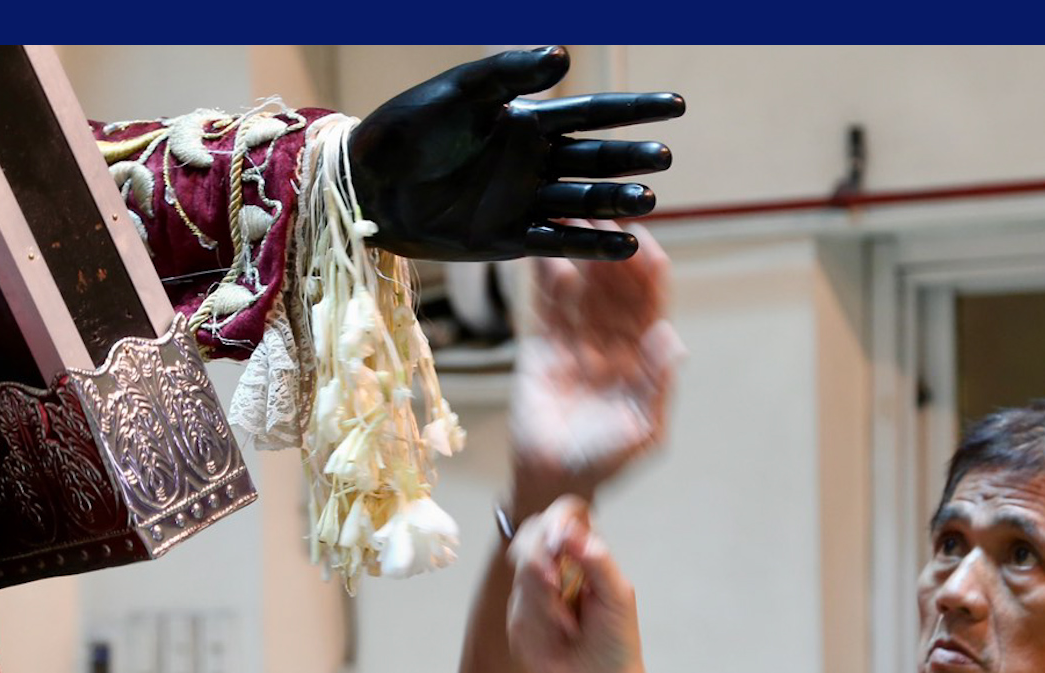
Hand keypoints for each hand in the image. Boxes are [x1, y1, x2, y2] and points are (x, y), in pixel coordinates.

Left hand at [349, 46, 684, 261]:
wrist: (369, 186)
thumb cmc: (410, 129)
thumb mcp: (458, 93)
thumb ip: (508, 73)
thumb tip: (563, 55)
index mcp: (529, 121)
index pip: (593, 113)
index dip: (635, 109)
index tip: (676, 104)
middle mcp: (537, 161)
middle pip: (597, 159)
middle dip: (632, 158)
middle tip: (664, 157)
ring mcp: (528, 201)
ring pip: (585, 201)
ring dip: (617, 201)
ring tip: (648, 200)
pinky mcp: (513, 238)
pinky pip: (561, 241)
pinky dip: (593, 244)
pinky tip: (626, 245)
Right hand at [506, 495, 645, 672]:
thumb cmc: (616, 642)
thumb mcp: (617, 597)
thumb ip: (598, 561)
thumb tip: (573, 532)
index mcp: (586, 554)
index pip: (565, 515)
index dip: (557, 521)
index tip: (563, 542)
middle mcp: (559, 565)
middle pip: (532, 532)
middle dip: (539, 555)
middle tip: (555, 584)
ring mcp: (534, 589)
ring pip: (521, 568)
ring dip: (544, 594)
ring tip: (568, 624)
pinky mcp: (519, 614)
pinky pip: (518, 602)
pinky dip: (539, 618)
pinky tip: (559, 635)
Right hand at [508, 221, 683, 512]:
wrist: (555, 481)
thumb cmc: (608, 460)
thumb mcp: (643, 430)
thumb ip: (658, 385)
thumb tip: (674, 339)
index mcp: (643, 356)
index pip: (649, 303)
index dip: (648, 270)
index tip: (644, 238)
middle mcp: (612, 341)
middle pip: (615, 285)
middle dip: (612, 249)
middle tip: (602, 212)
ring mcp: (577, 340)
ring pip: (582, 288)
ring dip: (579, 254)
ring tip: (571, 218)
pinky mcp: (542, 346)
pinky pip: (546, 306)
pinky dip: (545, 278)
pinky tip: (544, 250)